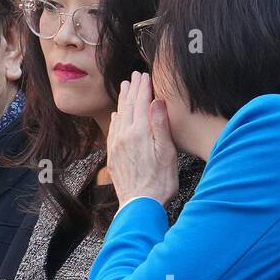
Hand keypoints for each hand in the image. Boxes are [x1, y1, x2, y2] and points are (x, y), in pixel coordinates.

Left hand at [106, 71, 177, 206]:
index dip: (144, 87)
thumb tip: (156, 101)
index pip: (142, 102)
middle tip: (134, 75)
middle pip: (129, 106)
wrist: (139, 204)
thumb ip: (160, 125)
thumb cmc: (159, 182)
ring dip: (122, 100)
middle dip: (132, 89)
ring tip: (124, 87)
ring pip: (119, 116)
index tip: (145, 75)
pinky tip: (116, 115)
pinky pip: (112, 130)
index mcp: (140, 132)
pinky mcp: (113, 155)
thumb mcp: (167, 152)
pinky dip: (116, 118)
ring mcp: (117, 145)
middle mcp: (125, 135)